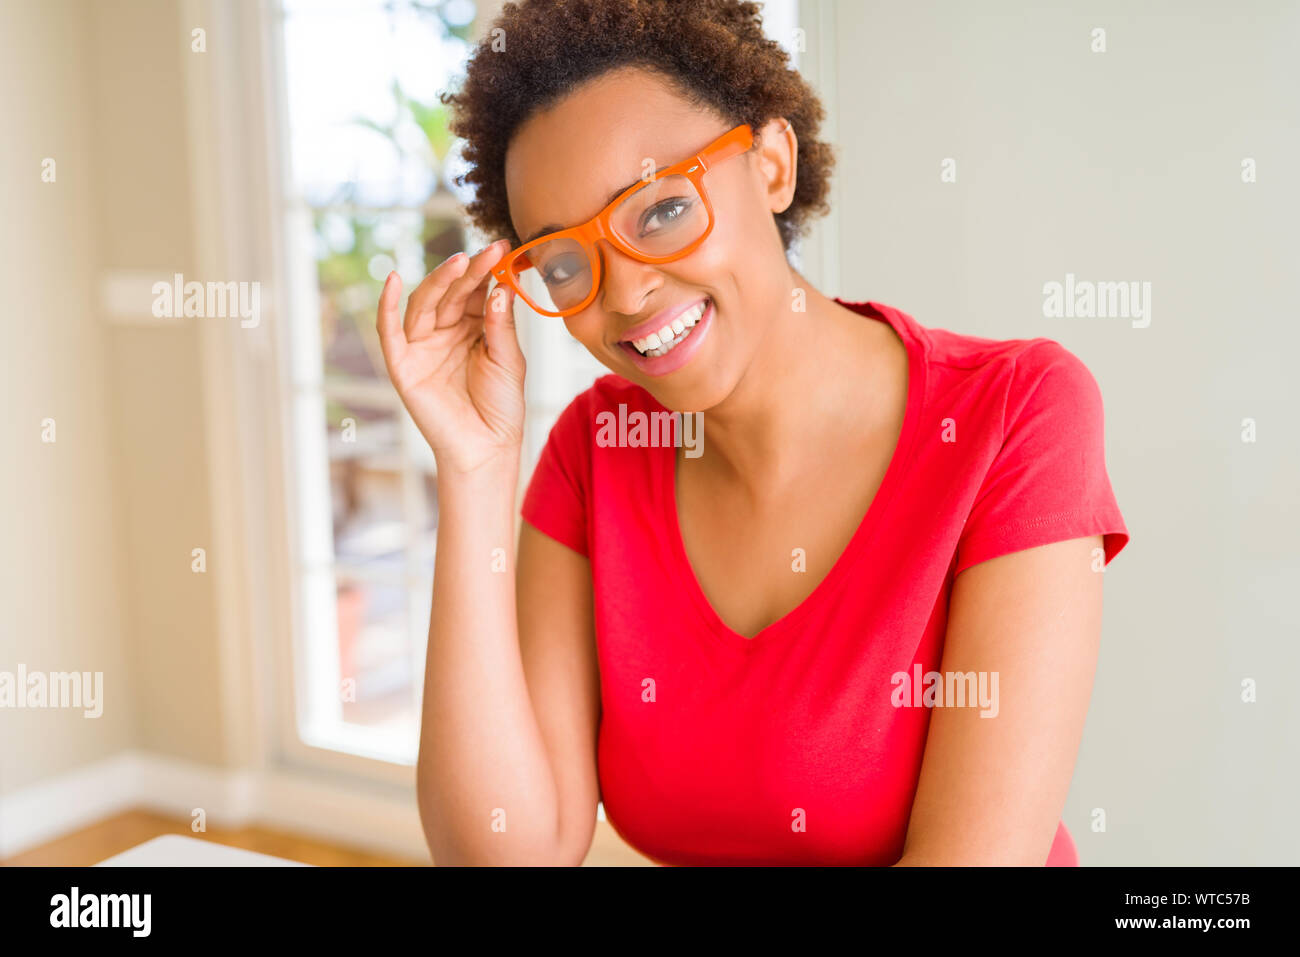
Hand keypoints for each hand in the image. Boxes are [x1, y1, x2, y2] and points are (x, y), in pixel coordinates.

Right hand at [376, 240, 524, 475]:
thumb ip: (502, 325)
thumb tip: (500, 286)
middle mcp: (446, 332)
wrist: (487, 448)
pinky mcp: (403, 365)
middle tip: (486, 252)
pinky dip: (388, 306)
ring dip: (438, 281)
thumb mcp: (508, 361)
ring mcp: (422, 347)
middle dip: (467, 271)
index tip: (501, 248)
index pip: (476, 290)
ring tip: (458, 262)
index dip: (486, 269)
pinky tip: (394, 280)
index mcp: (474, 327)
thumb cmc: (501, 407)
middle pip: (451, 293)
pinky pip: (390, 332)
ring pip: (425, 305)